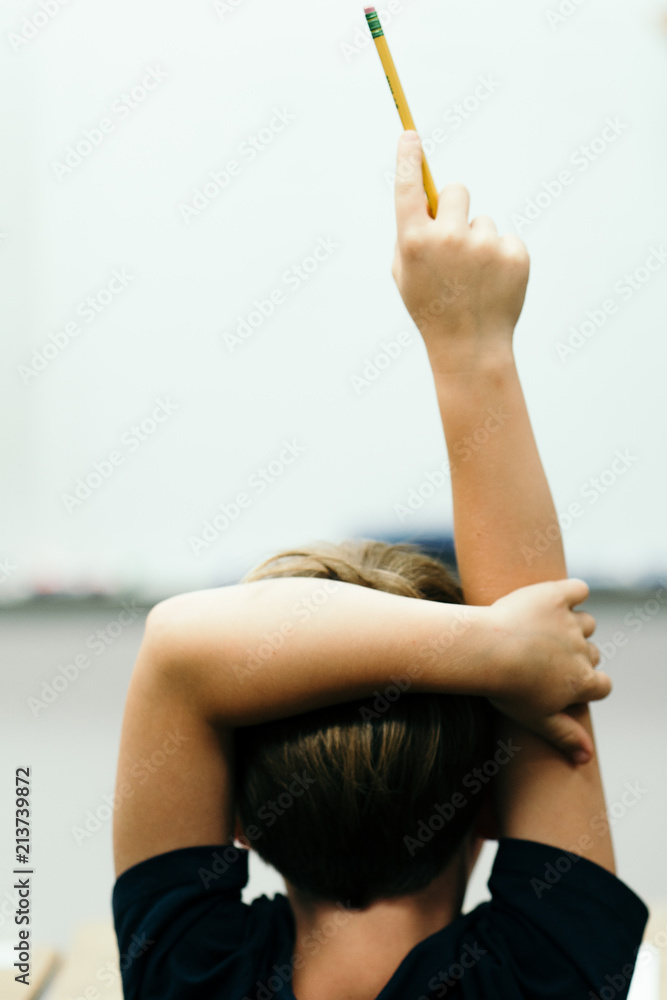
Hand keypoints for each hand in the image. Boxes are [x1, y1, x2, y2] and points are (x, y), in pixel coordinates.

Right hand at [391, 131, 529, 373]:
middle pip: (456, 189)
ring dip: (478, 242)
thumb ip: (410, 235)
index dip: (408, 158)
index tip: (410, 135)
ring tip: (473, 279)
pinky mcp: (514, 253)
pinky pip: (505, 239)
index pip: (408, 186)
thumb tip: (425, 198)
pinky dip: (500, 258)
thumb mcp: (405, 275)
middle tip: (454, 242)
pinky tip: (493, 284)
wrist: (470, 347)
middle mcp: (448, 238)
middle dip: (455, 208)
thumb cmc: (432, 308)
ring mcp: (484, 245)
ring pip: (483, 221)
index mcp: (414, 243)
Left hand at [483, 578, 610, 761]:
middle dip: (576, 656)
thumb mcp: (536, 719)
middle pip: (593, 653)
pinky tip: (561, 599)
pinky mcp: (554, 596)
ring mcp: (570, 622)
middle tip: (547, 658)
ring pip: (587, 622)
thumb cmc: (506, 689)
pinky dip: (574, 592)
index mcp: (582, 681)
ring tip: (547, 630)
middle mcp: (583, 651)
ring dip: (574, 625)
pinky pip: (578, 590)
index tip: (568, 684)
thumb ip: (565, 737)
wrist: (486, 650)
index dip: (588, 685)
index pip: (603, 685)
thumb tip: (586, 758)